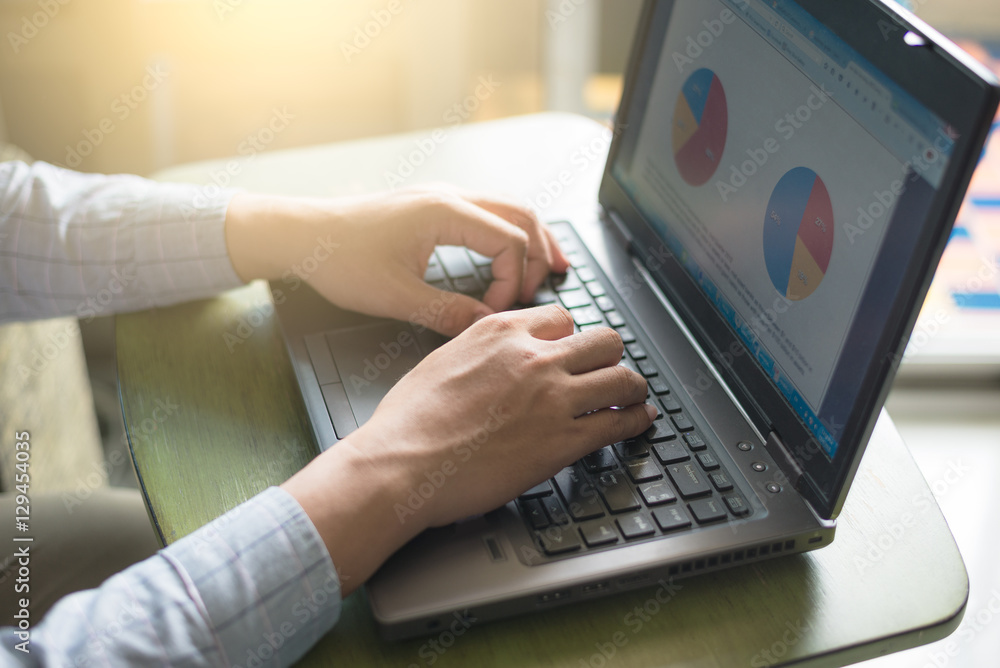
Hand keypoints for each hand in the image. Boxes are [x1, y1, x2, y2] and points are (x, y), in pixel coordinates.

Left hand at [224, 185, 569, 336]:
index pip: (509, 240)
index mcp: (444, 212)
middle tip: (549, 287)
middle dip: (541, 253)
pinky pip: (488, 213)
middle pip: (521, 215)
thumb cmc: (340, 259)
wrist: (302, 234)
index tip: (497, 312)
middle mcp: (449, 196)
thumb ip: (446, 312)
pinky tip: (512, 256)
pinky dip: (510, 234)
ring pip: (508, 209)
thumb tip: (485, 327)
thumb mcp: (395, 296)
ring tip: (554, 266)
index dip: (515, 280)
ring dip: (532, 238)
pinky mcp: (433, 207)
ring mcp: (442, 197)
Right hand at [281, 305, 655, 591]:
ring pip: (622, 378)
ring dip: (632, 387)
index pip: (561, 318)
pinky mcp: (562, 441)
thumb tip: (493, 353)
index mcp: (500, 332)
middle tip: (608, 370)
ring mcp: (553, 398)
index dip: (571, 337)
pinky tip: (640, 422)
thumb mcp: (441, 360)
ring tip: (634, 396)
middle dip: (608, 356)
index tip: (573, 351)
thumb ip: (478, 349)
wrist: (402, 464)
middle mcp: (533, 357)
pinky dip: (637, 421)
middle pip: (602, 341)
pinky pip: (619, 423)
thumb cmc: (408, 421)